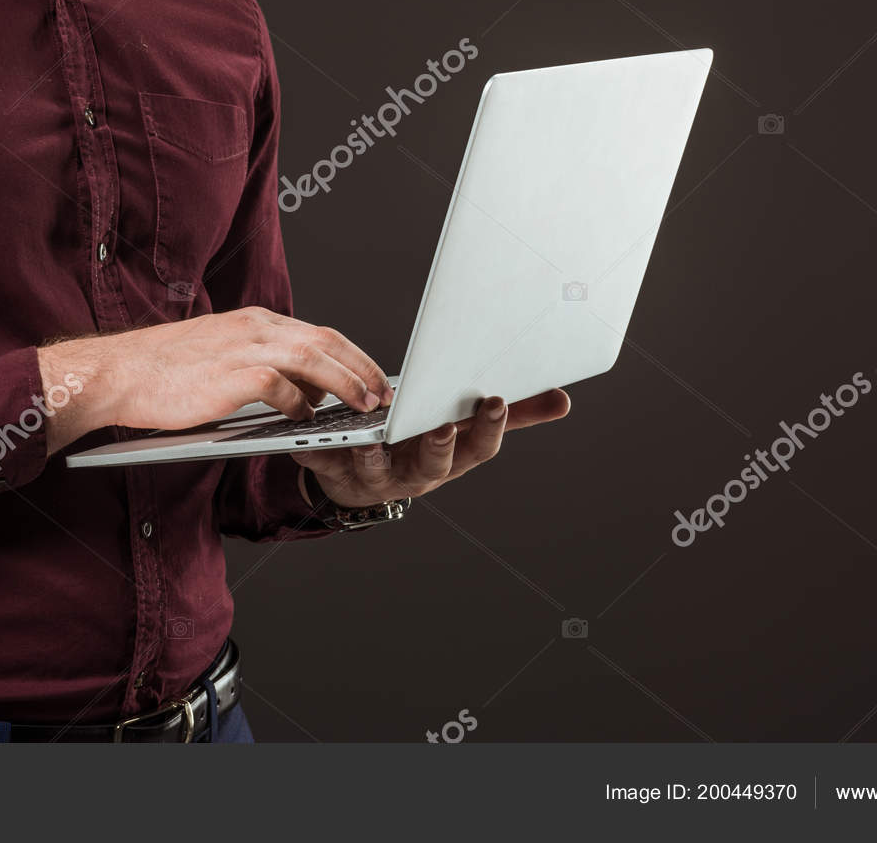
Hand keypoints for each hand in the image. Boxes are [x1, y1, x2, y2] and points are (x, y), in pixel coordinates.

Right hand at [38, 307, 391, 452]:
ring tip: (365, 406)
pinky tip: (306, 416)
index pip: (320, 332)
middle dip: (363, 369)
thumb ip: (264, 362)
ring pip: (313, 358)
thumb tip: (307, 390)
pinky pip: (278, 386)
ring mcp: (241, 350)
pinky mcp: (227, 377)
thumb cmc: (165, 370)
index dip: (354, 356)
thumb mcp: (223, 352)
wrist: (116, 373)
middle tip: (385, 394)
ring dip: (346, 383)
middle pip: (326, 341)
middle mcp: (254, 328)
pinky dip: (299, 401)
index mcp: (255, 321)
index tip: (376, 378)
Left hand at [289, 388, 571, 508]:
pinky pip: (325, 464)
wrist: (362, 476)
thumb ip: (513, 414)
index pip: (478, 447)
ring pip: (378, 471)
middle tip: (442, 426)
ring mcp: (376, 475)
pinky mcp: (335, 470)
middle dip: (439, 447)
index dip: (489, 427)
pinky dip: (318, 453)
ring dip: (376, 457)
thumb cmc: (421, 441)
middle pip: (433, 465)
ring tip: (373, 440)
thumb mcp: (466, 428)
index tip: (494, 400)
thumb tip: (563, 399)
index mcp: (451, 456)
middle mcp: (416, 472)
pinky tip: (312, 440)